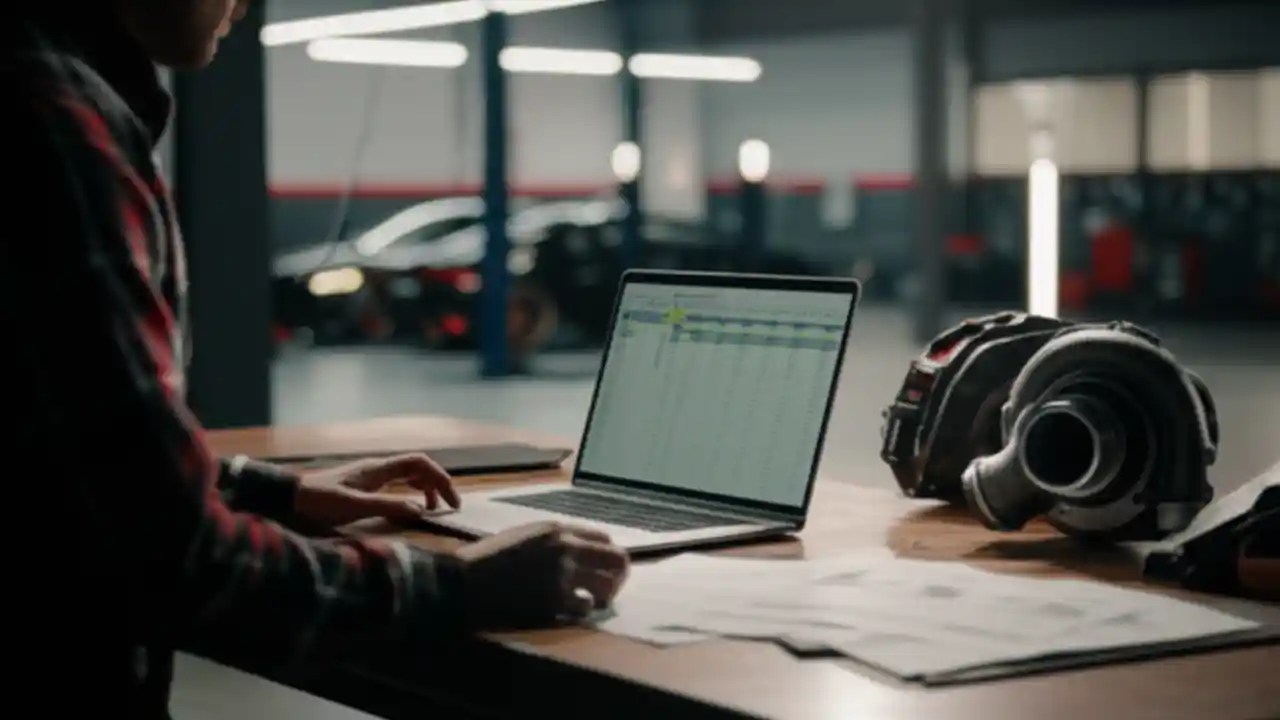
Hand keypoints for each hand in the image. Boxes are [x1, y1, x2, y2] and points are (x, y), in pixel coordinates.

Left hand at [294, 454, 460, 527]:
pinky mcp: (364, 484)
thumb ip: (387, 507)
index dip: (440, 478)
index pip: (420, 463)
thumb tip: (420, 510)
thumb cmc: (319, 501)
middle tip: (449, 507)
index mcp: (378, 469)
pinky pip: (396, 482)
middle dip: (438, 484)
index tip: (450, 501)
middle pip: (418, 467)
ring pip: (408, 474)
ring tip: (432, 508)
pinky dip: (410, 491)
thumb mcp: (353, 506)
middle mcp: (378, 468)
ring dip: (425, 488)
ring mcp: (371, 475)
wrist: (290, 496)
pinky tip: (408, 506)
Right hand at [455, 522, 629, 627]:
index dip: (607, 554)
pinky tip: (571, 612)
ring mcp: (562, 575)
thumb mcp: (524, 536)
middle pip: (617, 559)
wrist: (464, 582)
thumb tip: (580, 551)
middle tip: (609, 590)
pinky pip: (585, 609)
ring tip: (593, 603)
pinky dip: (581, 612)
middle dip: (618, 576)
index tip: (603, 567)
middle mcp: (566, 548)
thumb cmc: (488, 558)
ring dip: (604, 597)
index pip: (604, 537)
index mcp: (557, 529)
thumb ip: (554, 540)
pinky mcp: (554, 602)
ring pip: (608, 586)